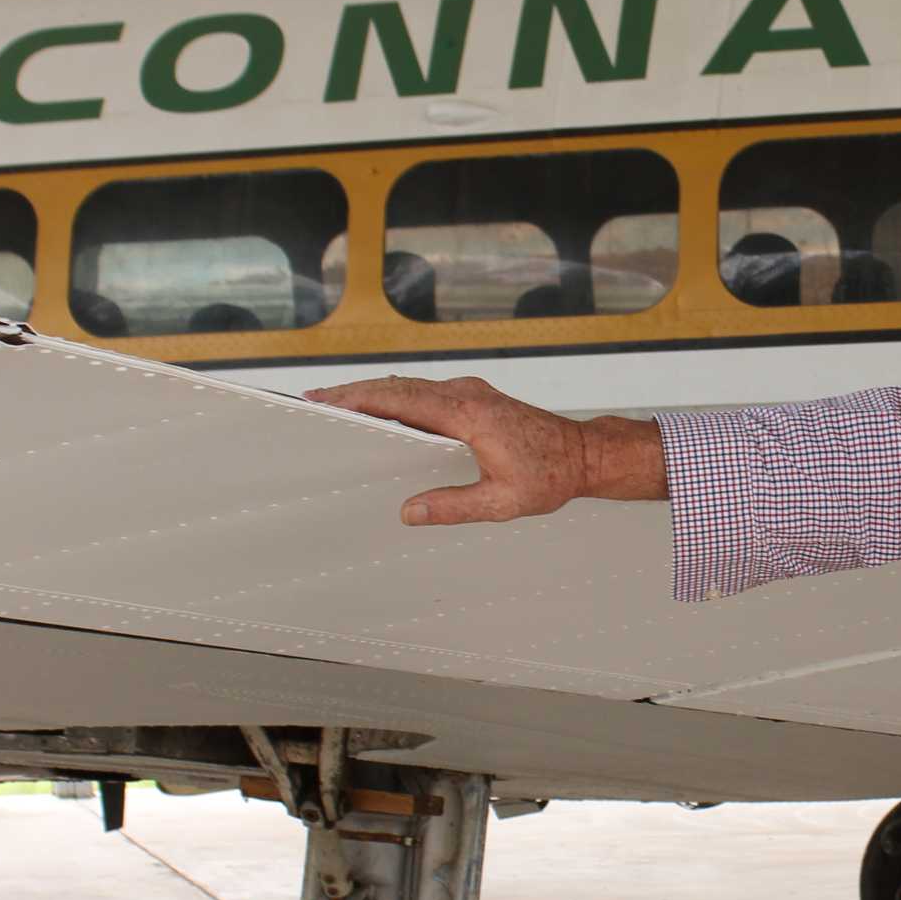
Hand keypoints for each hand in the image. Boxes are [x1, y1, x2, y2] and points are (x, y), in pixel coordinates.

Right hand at [301, 375, 663, 524]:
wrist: (584, 454)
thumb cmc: (551, 476)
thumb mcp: (504, 501)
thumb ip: (455, 507)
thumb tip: (410, 512)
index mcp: (468, 414)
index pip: (402, 400)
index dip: (361, 399)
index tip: (328, 400)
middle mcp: (466, 394)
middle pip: (399, 388)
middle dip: (355, 392)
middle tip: (316, 401)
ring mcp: (471, 392)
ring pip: (412, 387)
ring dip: (374, 393)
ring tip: (337, 404)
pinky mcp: (475, 398)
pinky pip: (427, 393)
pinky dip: (397, 398)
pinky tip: (381, 410)